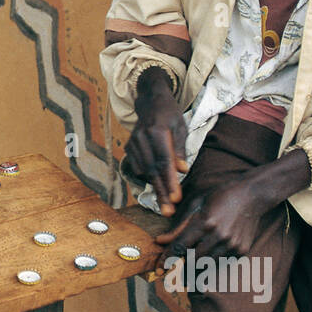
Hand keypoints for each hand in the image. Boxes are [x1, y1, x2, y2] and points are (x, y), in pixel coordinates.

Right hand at [124, 67, 188, 215]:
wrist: (149, 100)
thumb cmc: (169, 114)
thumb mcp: (181, 126)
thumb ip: (181, 149)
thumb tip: (182, 170)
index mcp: (157, 131)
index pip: (164, 161)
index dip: (170, 181)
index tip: (176, 198)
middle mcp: (141, 138)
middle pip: (153, 170)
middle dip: (162, 192)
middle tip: (168, 211)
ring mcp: (133, 143)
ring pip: (145, 172)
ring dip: (156, 188)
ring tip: (166, 204)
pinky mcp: (128, 147)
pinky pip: (138, 168)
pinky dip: (148, 178)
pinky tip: (157, 185)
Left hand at [155, 179, 267, 261]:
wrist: (251, 196)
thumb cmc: (220, 197)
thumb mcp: (196, 205)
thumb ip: (178, 226)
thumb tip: (160, 241)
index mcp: (204, 222)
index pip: (180, 246)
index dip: (167, 259)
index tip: (159, 268)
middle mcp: (218, 236)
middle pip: (192, 259)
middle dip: (180, 264)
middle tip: (172, 269)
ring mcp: (231, 244)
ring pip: (206, 264)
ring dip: (195, 265)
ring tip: (188, 264)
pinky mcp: (241, 250)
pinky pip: (221, 263)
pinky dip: (212, 262)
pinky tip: (208, 256)